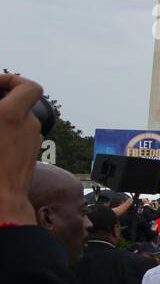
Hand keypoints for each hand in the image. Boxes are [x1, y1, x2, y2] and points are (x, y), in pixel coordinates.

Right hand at [0, 73, 43, 224]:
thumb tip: (0, 109)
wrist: (0, 202)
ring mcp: (32, 143)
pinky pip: (19, 139)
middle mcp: (28, 127)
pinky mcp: (30, 157)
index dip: (14, 80)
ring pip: (20, 122)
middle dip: (3, 103)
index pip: (30, 87)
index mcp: (12, 115)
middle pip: (22, 104)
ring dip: (4, 121)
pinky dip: (7, 136)